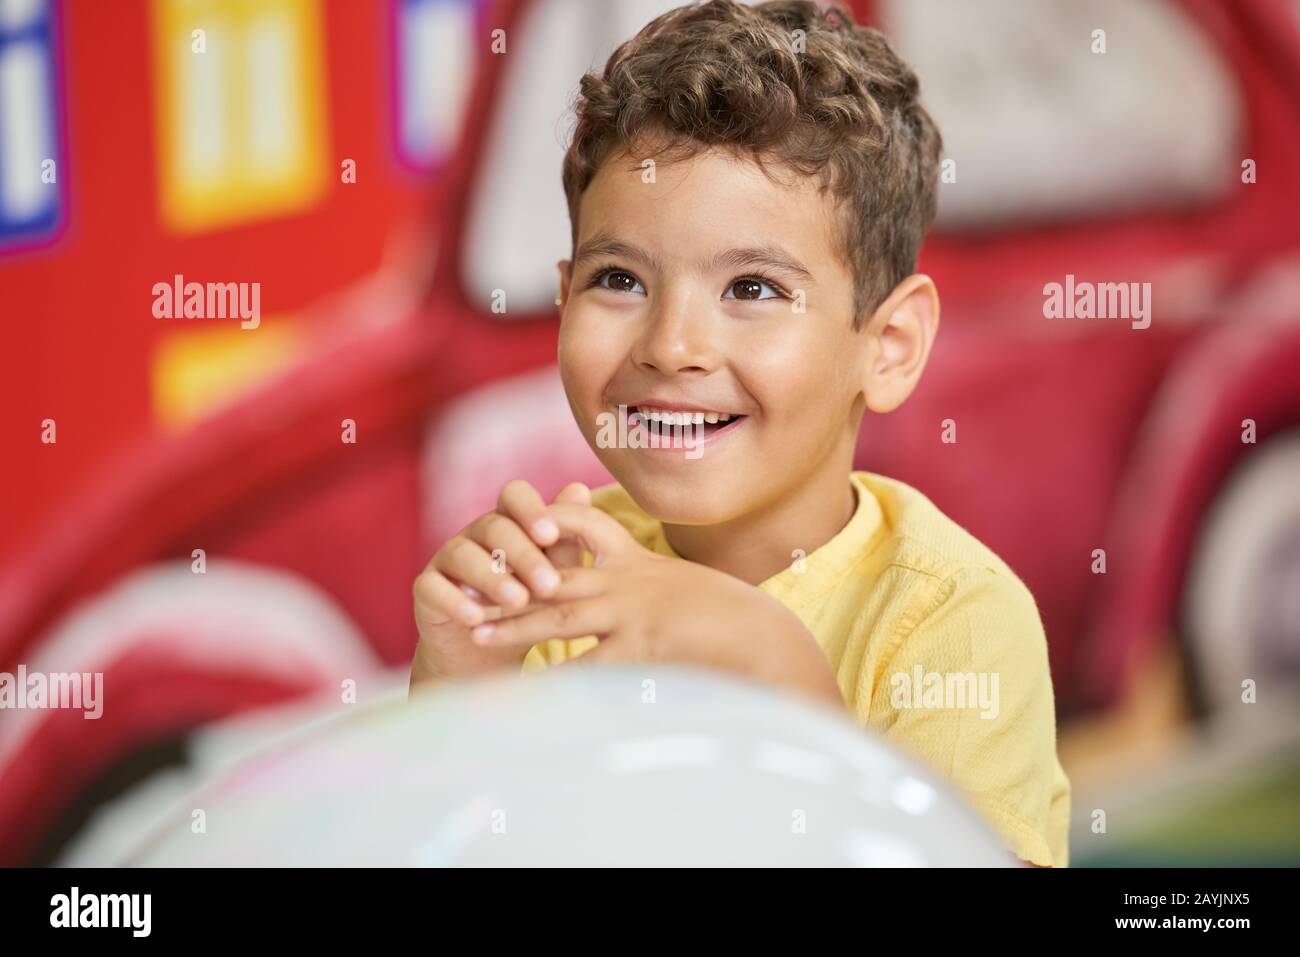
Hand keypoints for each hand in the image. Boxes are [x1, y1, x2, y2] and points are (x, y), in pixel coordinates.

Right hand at [410, 480, 591, 685]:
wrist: (489, 656)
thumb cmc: (528, 606)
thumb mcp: (552, 579)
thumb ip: (564, 541)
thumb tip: (579, 489)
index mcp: (508, 522)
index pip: (514, 495)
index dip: (531, 510)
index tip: (552, 535)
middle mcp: (474, 534)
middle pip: (494, 527)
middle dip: (524, 555)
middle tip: (549, 585)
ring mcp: (446, 559)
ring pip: (463, 554)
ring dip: (492, 577)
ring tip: (518, 601)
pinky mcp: (426, 590)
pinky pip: (433, 587)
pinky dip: (455, 601)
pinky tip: (476, 618)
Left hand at [469, 503, 844, 708]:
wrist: (763, 638)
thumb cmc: (734, 618)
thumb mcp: (691, 587)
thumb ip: (659, 586)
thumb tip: (647, 598)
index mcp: (640, 562)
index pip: (587, 523)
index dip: (552, 520)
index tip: (520, 524)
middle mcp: (628, 582)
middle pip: (556, 575)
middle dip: (511, 581)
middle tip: (470, 587)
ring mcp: (630, 614)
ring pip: (559, 616)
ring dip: (515, 626)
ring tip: (478, 635)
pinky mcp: (637, 648)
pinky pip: (583, 668)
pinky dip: (553, 680)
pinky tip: (526, 689)